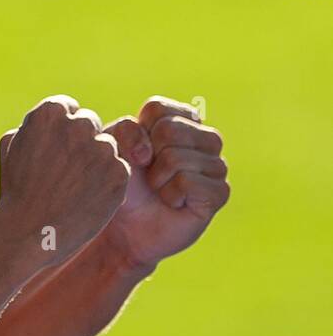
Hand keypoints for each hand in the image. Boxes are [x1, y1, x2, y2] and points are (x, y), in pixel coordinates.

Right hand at [0, 93, 130, 277]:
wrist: (27, 233)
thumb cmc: (15, 192)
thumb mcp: (10, 148)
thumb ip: (33, 126)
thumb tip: (53, 121)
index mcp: (50, 112)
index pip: (68, 109)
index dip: (61, 134)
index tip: (53, 155)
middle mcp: (78, 124)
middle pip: (90, 125)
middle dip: (81, 145)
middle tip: (65, 175)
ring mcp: (101, 148)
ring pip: (106, 148)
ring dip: (96, 165)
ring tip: (73, 191)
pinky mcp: (118, 172)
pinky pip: (119, 171)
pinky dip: (107, 185)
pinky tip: (86, 201)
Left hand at [97, 96, 229, 275]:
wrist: (129, 227)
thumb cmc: (125, 184)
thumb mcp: (114, 149)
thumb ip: (125, 131)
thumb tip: (148, 152)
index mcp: (183, 119)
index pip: (157, 109)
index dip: (137, 135)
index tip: (137, 154)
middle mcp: (206, 138)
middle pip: (169, 130)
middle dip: (147, 157)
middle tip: (150, 176)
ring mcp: (217, 164)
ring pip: (176, 157)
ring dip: (157, 179)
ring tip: (160, 189)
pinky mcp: (220, 192)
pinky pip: (188, 182)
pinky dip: (170, 195)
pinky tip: (173, 202)